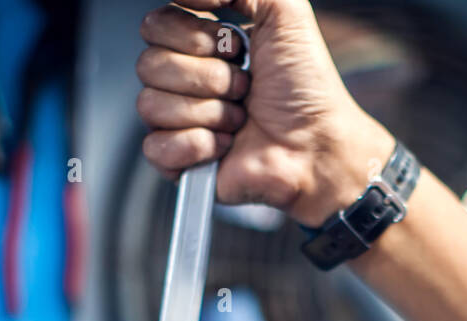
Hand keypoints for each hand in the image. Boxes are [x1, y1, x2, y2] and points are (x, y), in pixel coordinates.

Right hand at [136, 0, 394, 225]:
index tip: (235, 45)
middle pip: (149, 65)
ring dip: (209, 112)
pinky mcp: (181, 160)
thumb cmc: (306, 86)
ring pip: (152, 106)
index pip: (156, 25)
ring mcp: (179, 120)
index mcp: (199, 42)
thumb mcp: (284, 11)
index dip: (194, 36)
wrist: (317, 145)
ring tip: (240, 117)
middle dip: (209, 77)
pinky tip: (225, 144)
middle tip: (245, 86)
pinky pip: (156, 147)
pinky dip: (196, 145)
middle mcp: (185, 78)